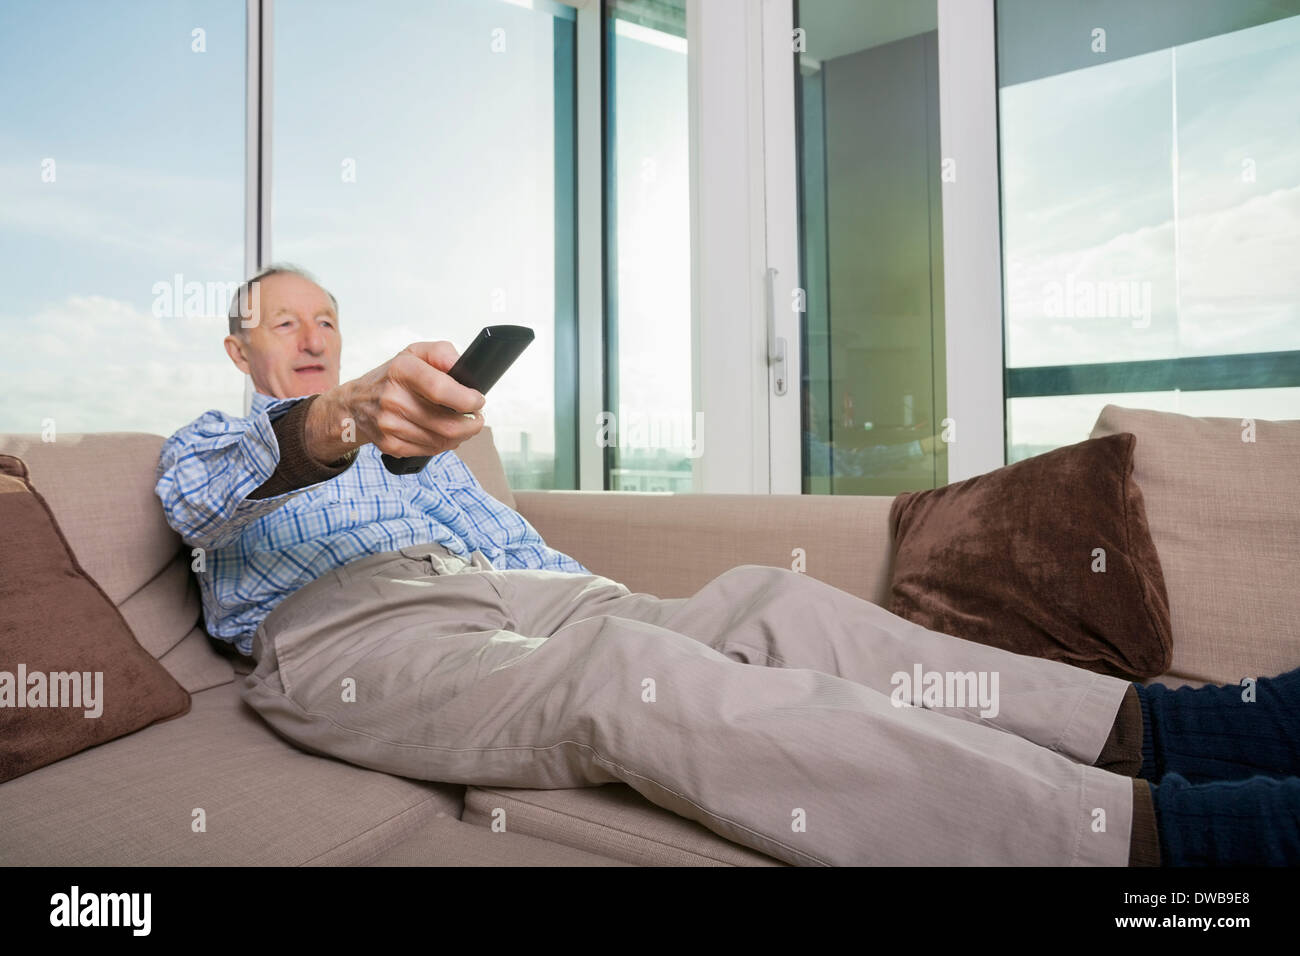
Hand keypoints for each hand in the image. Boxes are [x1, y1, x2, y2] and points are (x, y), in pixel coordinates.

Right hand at [305, 342, 485, 464]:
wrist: (355, 403)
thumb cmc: (392, 377)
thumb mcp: (414, 353)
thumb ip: (442, 353)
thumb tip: (461, 367)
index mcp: (402, 371)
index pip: (441, 389)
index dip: (467, 400)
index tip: (478, 401)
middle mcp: (393, 398)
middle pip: (446, 423)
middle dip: (472, 424)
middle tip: (477, 418)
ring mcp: (389, 425)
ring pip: (441, 441)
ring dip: (461, 436)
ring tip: (463, 425)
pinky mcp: (390, 445)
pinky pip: (429, 451)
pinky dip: (443, 444)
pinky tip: (443, 433)